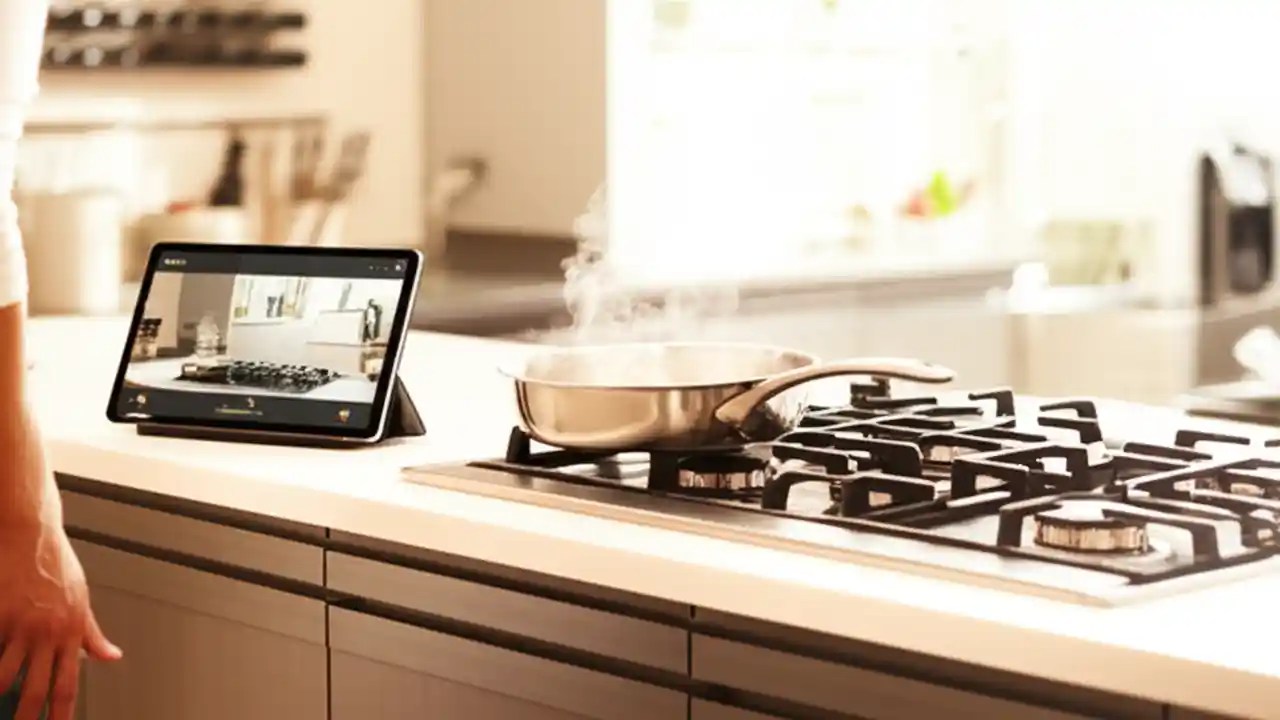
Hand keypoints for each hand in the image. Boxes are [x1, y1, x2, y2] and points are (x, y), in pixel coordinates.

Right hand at [0, 410, 121, 719]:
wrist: (32, 533)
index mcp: (71, 631)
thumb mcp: (82, 600)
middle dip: (28, 715)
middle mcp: (48, 632)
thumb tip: (111, 657)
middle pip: (36, 688)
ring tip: (0, 696)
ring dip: (0, 690)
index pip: (68, 683)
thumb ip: (92, 634)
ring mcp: (21, 625)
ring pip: (5, 675)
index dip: (61, 713)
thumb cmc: (55, 565)